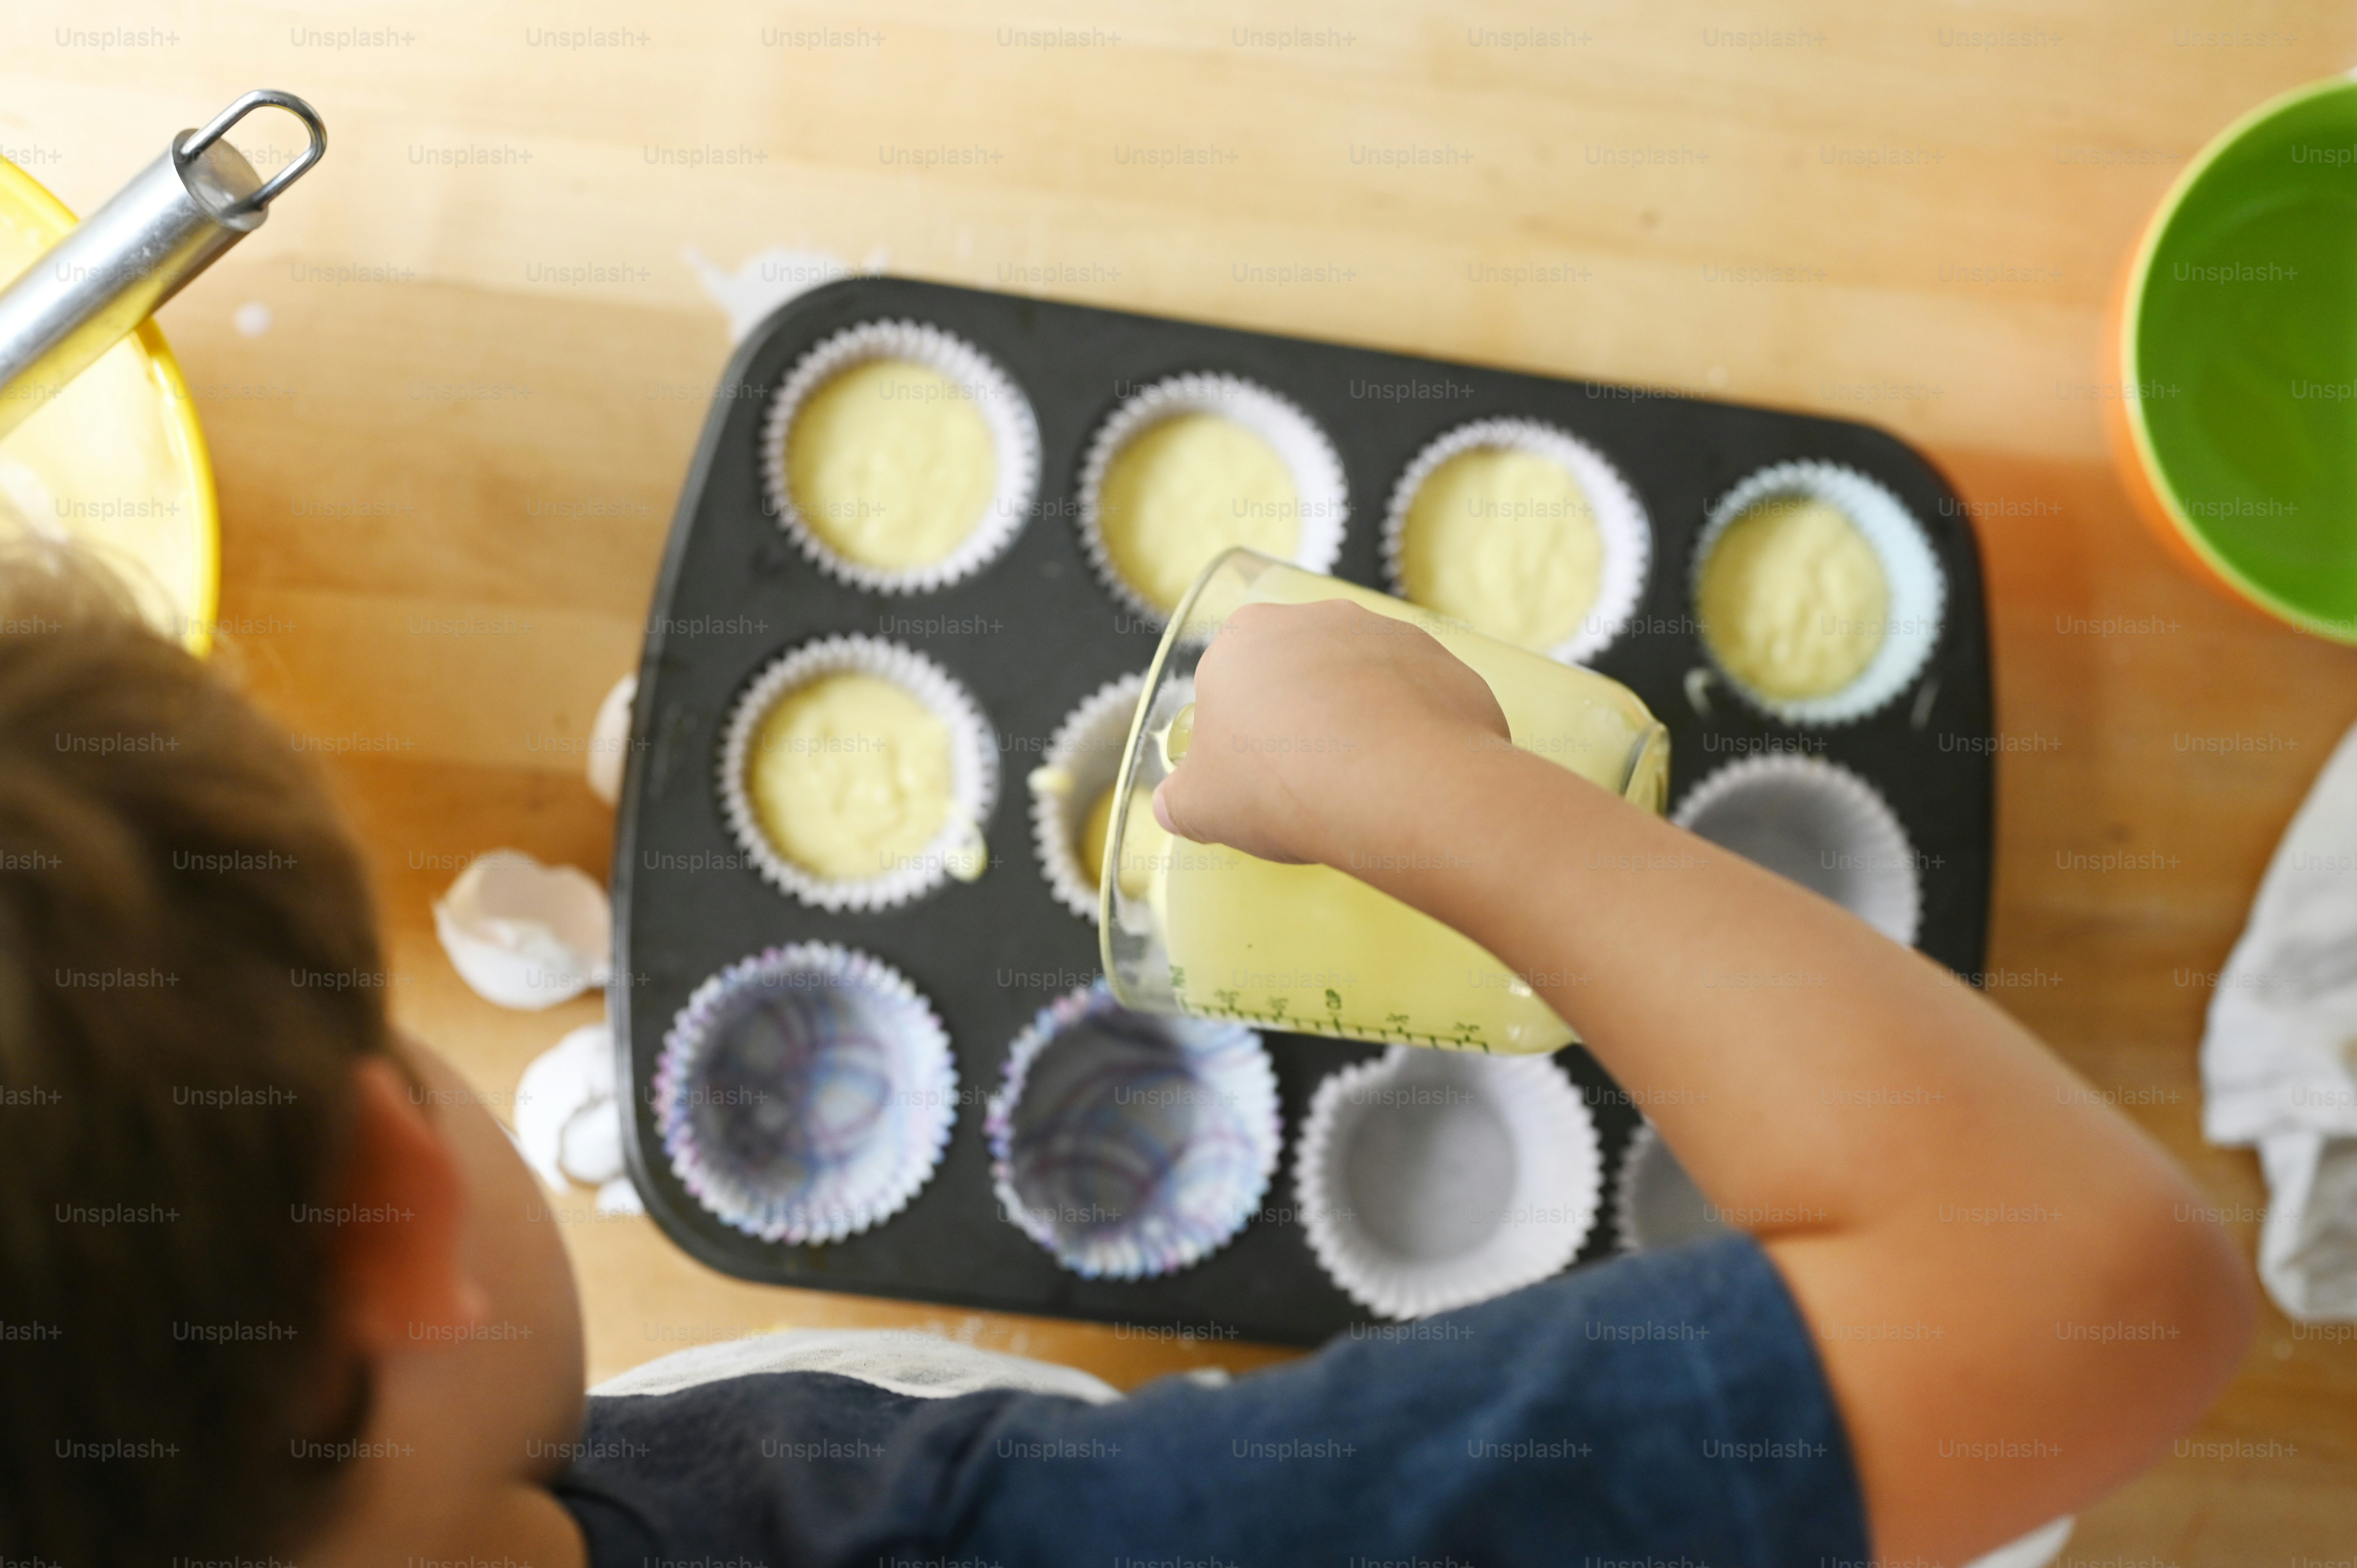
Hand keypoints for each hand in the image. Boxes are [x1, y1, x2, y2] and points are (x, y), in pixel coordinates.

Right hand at [1150, 598, 1507, 865]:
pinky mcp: (1444, 661)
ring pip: (1365, 681)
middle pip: (1302, 671)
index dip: (1242, 727)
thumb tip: (1175, 805)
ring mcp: (1387, 633)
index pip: (1233, 676)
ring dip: (1362, 721)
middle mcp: (1316, 618)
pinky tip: (1410, 777)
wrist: (1393, 787)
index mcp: (1245, 638)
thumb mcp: (1198, 807)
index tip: (1255, 771)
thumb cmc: (1278, 786)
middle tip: (1309, 779)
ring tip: (1364, 783)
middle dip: (1304, 717)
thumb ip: (1180, 799)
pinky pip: (1420, 699)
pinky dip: (1414, 732)